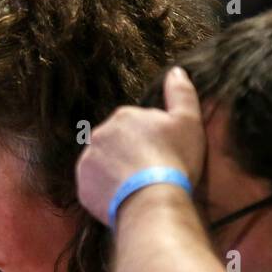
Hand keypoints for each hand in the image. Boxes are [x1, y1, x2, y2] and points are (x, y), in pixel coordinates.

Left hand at [76, 66, 206, 224]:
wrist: (153, 200)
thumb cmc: (175, 160)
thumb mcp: (189, 121)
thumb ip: (181, 93)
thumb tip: (175, 71)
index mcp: (124, 116)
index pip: (136, 126)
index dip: (152, 142)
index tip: (163, 156)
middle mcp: (99, 134)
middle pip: (117, 144)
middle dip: (131, 155)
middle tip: (151, 174)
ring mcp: (88, 160)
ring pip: (104, 165)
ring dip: (117, 173)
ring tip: (138, 189)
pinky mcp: (82, 187)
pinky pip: (95, 187)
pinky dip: (107, 192)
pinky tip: (125, 199)